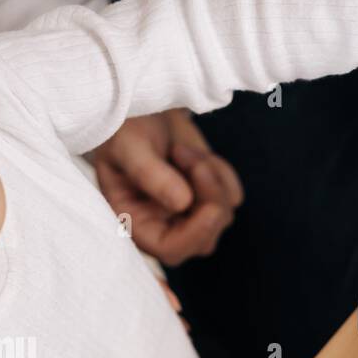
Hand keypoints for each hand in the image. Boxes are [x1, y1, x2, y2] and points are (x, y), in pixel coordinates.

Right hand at [92, 108, 243, 265]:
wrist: (144, 107)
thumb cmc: (124, 128)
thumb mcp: (129, 146)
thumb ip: (150, 174)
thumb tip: (183, 204)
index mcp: (135, 223)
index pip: (170, 250)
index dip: (194, 235)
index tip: (208, 207)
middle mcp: (163, 227)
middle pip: (205, 239)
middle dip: (207, 196)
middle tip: (183, 153)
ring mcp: (189, 217)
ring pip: (223, 216)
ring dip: (211, 176)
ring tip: (181, 149)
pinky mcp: (209, 200)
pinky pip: (233, 196)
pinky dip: (221, 172)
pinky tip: (196, 155)